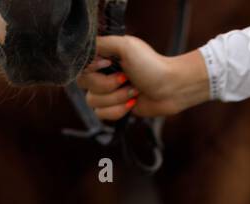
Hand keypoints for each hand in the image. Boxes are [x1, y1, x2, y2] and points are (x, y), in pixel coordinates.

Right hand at [77, 36, 209, 120]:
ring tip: (133, 91)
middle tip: (126, 79)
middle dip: (108, 85)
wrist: (171, 89)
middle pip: (84, 84)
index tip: (108, 65)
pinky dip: (118, 110)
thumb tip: (82, 50)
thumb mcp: (125, 45)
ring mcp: (106, 92)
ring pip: (92, 101)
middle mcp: (101, 73)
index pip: (79, 64)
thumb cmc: (152, 65)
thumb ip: (100, 43)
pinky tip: (132, 103)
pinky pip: (101, 114)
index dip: (92, 69)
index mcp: (101, 56)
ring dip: (116, 98)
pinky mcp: (114, 108)